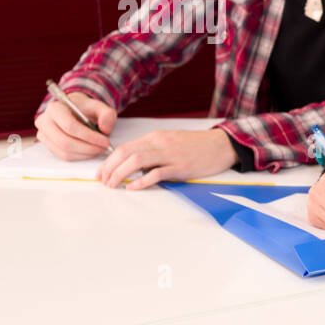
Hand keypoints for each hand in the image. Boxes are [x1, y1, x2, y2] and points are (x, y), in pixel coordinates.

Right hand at [34, 91, 116, 159]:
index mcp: (55, 108)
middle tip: (103, 148)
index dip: (89, 136)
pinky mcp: (48, 145)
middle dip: (88, 148)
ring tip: (98, 149)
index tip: (105, 141)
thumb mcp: (99, 106)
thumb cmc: (85, 108)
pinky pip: (63, 156)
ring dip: (85, 154)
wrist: (74, 111)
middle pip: (65, 142)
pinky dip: (79, 156)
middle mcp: (45, 121)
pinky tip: (90, 151)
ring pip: (64, 151)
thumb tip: (105, 129)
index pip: (70, 126)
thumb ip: (107, 114)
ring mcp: (44, 134)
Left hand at [96, 127, 236, 188]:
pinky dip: (141, 181)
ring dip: (120, 174)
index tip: (101, 172)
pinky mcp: (181, 167)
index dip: (108, 161)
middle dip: (109, 168)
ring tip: (113, 185)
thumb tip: (135, 165)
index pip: (124, 147)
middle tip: (103, 181)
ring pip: (136, 161)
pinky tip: (132, 187)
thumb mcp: (171, 142)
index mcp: (155, 137)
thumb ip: (153, 150)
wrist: (223, 145)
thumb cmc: (198, 145)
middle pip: (126, 153)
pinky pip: (156, 173)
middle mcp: (160, 143)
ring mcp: (170, 155)